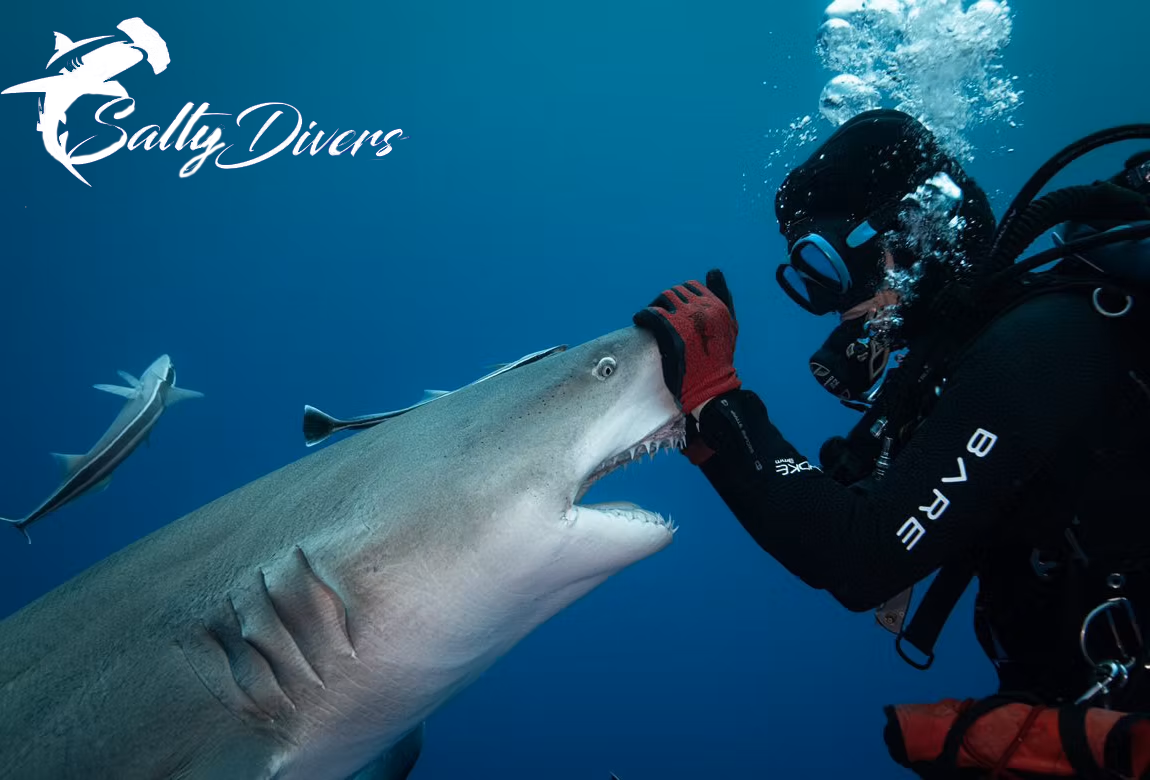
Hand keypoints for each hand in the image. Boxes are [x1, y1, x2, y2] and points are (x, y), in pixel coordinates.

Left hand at [633, 269, 740, 413]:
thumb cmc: (718, 358)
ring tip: (650, 318)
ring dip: (654, 306)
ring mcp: (686, 319)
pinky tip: (640, 321)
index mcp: (717, 306)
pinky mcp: (670, 332)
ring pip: (663, 299)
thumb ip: (723, 297)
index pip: (693, 287)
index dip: (680, 296)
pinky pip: (651, 313)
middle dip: (665, 301)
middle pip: (676, 292)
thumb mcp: (729, 325)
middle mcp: (703, 309)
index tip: (674, 308)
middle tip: (659, 314)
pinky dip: (643, 315)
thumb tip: (713, 271)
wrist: (711, 387)